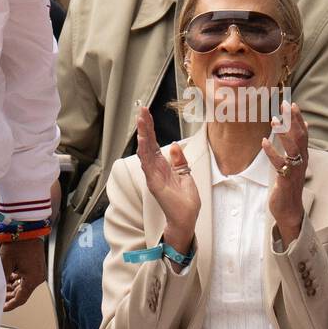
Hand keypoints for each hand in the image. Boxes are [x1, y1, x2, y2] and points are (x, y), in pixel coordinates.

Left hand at [1, 237, 44, 310]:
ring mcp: (38, 272)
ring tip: (0, 287)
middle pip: (22, 293)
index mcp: (33, 279)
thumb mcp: (5, 264)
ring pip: (24, 286)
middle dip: (9, 296)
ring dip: (12, 288)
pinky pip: (26, 278)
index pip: (20, 299)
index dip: (10, 305)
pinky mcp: (36, 266)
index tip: (1, 308)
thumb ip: (1, 280)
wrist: (26, 229)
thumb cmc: (17, 244)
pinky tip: (7, 279)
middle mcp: (38, 277)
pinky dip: (17, 281)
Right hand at [134, 106, 199, 253]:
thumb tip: (174, 145)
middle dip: (144, 127)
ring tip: (140, 121)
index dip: (150, 128)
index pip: (154, 143)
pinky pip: (147, 166)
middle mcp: (155, 169)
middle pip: (147, 144)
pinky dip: (144, 153)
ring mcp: (153, 176)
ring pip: (145, 152)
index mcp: (163, 166)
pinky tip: (142, 141)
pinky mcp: (154, 184)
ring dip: (142, 136)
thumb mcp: (185, 175)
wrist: (186, 218)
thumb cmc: (185, 200)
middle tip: (141, 110)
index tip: (146, 113)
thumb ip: (179, 161)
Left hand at [262, 102, 307, 245]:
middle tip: (285, 104)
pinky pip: (279, 163)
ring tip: (274, 120)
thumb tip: (304, 126)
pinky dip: (272, 152)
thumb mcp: (295, 162)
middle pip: (300, 137)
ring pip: (292, 148)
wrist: (289, 209)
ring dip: (283, 133)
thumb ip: (298, 146)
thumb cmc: (290, 184)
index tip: (292, 104)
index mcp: (303, 156)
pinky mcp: (286, 179)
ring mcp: (295, 170)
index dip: (299, 119)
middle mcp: (302, 161)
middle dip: (293, 120)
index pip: (304, 133)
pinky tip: (264, 142)